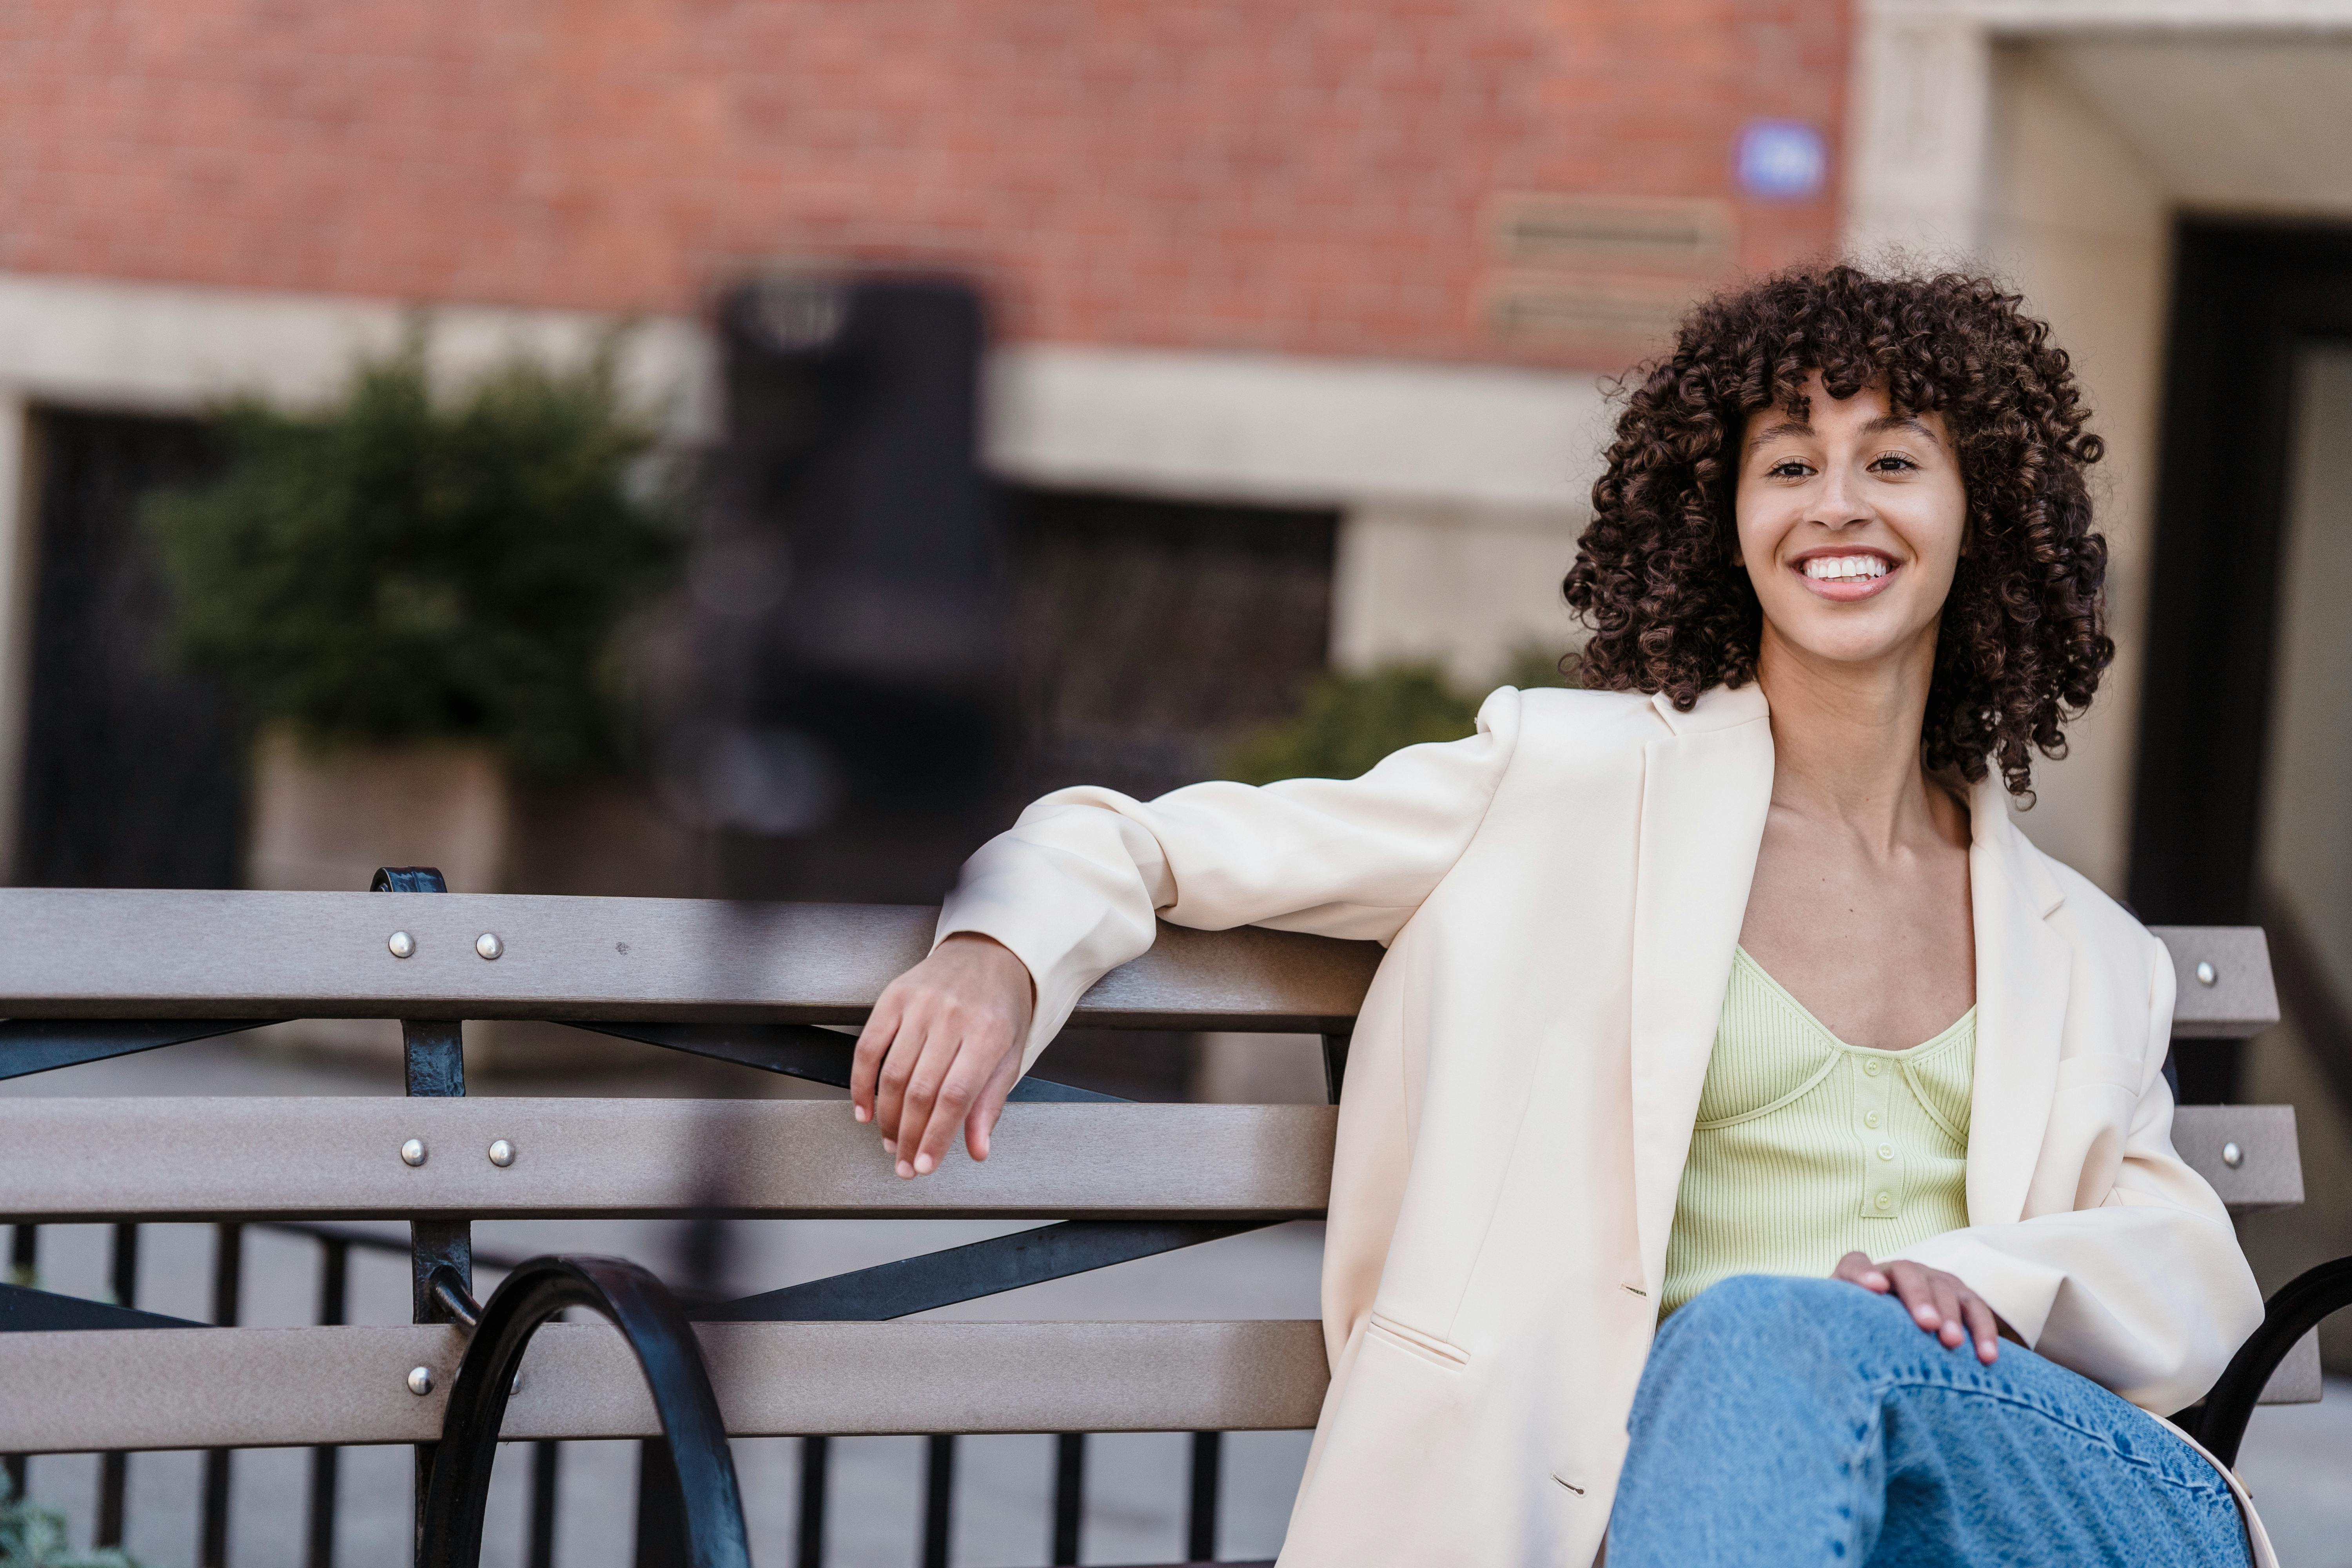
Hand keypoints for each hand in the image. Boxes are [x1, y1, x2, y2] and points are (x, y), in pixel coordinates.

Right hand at [851, 933, 1035, 1178]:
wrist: (988, 952)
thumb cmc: (1001, 1006)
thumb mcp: (1010, 1055)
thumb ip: (990, 1104)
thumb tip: (977, 1149)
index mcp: (987, 1034)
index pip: (955, 1097)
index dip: (935, 1137)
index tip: (924, 1166)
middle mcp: (952, 1017)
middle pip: (920, 1091)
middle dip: (909, 1137)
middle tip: (904, 1164)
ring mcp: (920, 1005)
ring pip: (892, 1075)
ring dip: (886, 1118)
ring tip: (891, 1141)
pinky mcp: (893, 997)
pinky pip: (867, 1048)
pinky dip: (861, 1084)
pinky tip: (865, 1110)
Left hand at [1832, 1252, 2003, 1363]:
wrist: (1896, 1331)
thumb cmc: (1862, 1335)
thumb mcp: (1843, 1332)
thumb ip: (1831, 1335)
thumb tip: (1818, 1365)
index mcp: (1863, 1276)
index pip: (1854, 1264)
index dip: (1861, 1273)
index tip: (1873, 1287)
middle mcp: (1899, 1272)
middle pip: (1908, 1274)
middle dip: (1918, 1298)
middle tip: (1925, 1325)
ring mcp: (1933, 1280)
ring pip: (1946, 1288)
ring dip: (1952, 1315)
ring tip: (1952, 1343)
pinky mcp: (1961, 1296)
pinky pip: (1976, 1309)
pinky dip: (1985, 1332)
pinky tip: (1987, 1358)